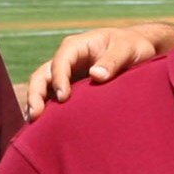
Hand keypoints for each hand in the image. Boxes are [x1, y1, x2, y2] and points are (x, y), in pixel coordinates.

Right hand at [22, 25, 170, 119]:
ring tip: (33, 124)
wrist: (140, 49)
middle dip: (36, 93)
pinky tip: (43, 127)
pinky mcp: (72, 87)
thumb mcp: (127, 50)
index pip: (61, 60)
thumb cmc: (133, 46)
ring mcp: (67, 73)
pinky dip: (48, 109)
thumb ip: (113, 61)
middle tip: (35, 115)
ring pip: (44, 86)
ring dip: (37, 103)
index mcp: (77, 46)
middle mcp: (67, 59)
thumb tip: (95, 75)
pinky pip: (54, 97)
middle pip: (43, 74)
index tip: (64, 98)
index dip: (59, 78)